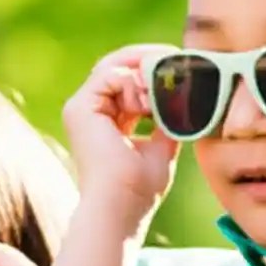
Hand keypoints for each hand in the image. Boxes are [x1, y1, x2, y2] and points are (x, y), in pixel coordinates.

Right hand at [62, 44, 180, 227]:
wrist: (122, 205)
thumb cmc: (141, 186)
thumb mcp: (163, 145)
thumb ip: (169, 119)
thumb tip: (186, 97)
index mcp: (107, 120)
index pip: (128, 80)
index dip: (154, 70)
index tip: (182, 69)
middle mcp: (90, 111)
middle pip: (119, 66)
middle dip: (150, 60)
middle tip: (177, 60)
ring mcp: (81, 108)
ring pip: (114, 66)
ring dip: (145, 73)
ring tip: (163, 94)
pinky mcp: (79, 108)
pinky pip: (109, 75)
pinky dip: (133, 82)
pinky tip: (147, 103)